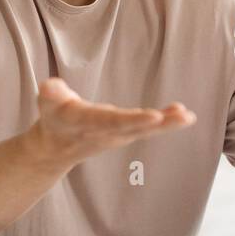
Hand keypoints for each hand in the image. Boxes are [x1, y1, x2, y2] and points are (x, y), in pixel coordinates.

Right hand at [27, 77, 194, 167]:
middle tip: (183, 117)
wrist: (56, 148)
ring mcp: (118, 136)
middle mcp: (106, 133)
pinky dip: (166, 121)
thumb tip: (50, 87)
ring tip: (188, 116)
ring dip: (169, 123)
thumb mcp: (46, 104)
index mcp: (86, 123)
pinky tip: (184, 113)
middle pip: (136, 128)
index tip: (154, 116)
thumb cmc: (53, 117)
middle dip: (160, 123)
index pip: (111, 122)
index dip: (132, 120)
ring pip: (146, 130)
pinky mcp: (126, 134)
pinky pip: (149, 128)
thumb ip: (50, 94)